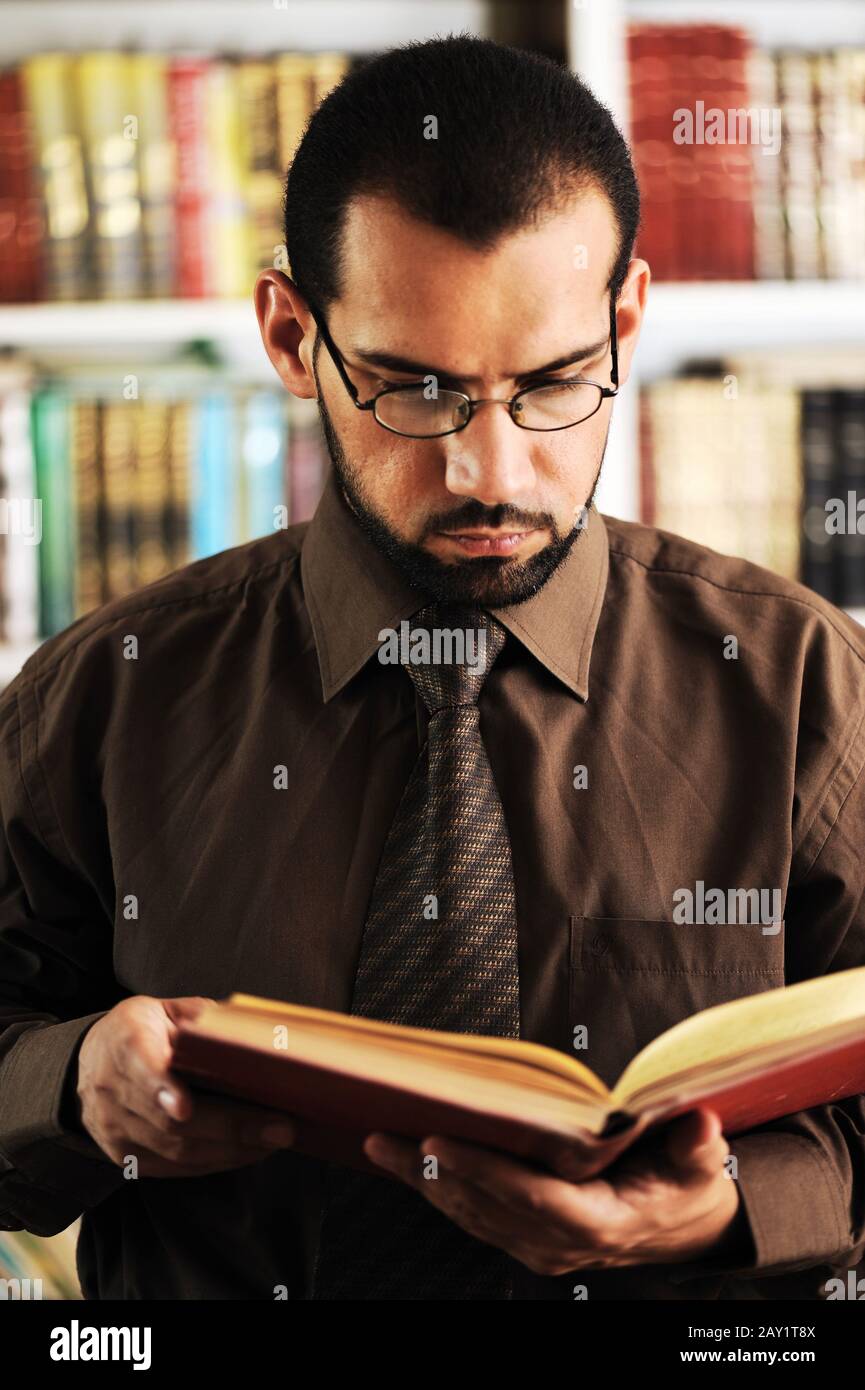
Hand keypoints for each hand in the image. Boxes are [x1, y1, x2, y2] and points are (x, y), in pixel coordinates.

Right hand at [76, 995, 296, 1176]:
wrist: (84, 1065)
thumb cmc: (138, 1031)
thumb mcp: (162, 1009)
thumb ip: (200, 1018)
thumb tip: (251, 1032)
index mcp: (126, 1042)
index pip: (142, 1068)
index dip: (162, 1089)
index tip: (185, 1107)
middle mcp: (113, 1091)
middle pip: (172, 1122)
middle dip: (232, 1127)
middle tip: (281, 1127)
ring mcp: (115, 1130)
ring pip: (178, 1151)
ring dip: (234, 1150)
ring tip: (276, 1139)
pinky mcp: (124, 1158)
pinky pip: (175, 1168)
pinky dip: (217, 1162)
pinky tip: (250, 1151)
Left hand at [362, 1108, 743, 1275]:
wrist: (684, 1228)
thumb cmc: (686, 1187)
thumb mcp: (702, 1166)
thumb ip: (697, 1147)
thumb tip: (701, 1124)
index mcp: (599, 1223)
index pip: (530, 1198)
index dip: (483, 1172)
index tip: (442, 1144)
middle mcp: (560, 1243)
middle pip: (486, 1206)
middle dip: (434, 1172)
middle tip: (388, 1138)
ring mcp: (539, 1246)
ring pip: (471, 1214)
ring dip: (425, 1182)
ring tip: (382, 1145)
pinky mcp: (526, 1239)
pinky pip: (475, 1216)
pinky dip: (439, 1189)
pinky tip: (409, 1165)